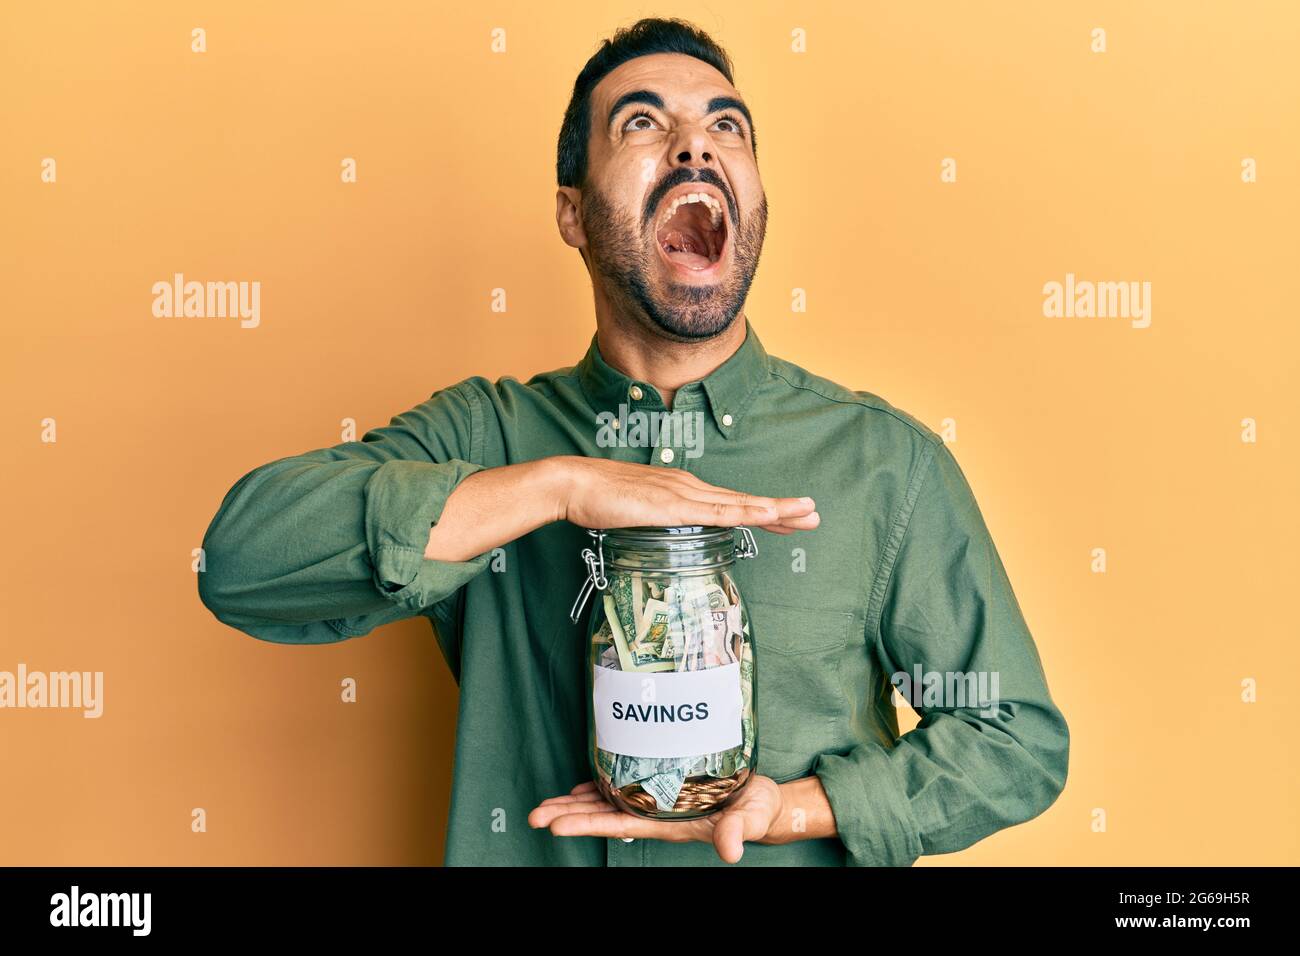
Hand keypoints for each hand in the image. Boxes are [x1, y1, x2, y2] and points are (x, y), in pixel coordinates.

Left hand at [527, 775, 784, 863]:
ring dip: (576, 802)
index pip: (617, 825)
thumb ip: (736, 832)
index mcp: (667, 822)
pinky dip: (600, 787)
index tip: (553, 825)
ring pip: (606, 802)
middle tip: (535, 814)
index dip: (585, 824)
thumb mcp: (749, 818)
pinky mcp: (662, 785)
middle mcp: (655, 813)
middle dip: (568, 814)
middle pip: (602, 816)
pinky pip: (622, 787)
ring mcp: (656, 800)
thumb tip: (730, 851)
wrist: (763, 801)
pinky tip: (583, 785)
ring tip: (546, 803)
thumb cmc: (756, 810)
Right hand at [555, 457, 818, 535]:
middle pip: (743, 501)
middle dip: (781, 510)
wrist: (574, 483)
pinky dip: (747, 514)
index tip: (786, 518)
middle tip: (814, 514)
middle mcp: (689, 487)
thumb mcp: (634, 514)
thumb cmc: (597, 499)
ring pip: (740, 505)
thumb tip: (663, 537)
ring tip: (806, 514)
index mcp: (681, 490)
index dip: (760, 510)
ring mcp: (684, 494)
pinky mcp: (674, 505)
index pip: (730, 503)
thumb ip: (652, 522)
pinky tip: (768, 516)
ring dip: (776, 510)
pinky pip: (719, 513)